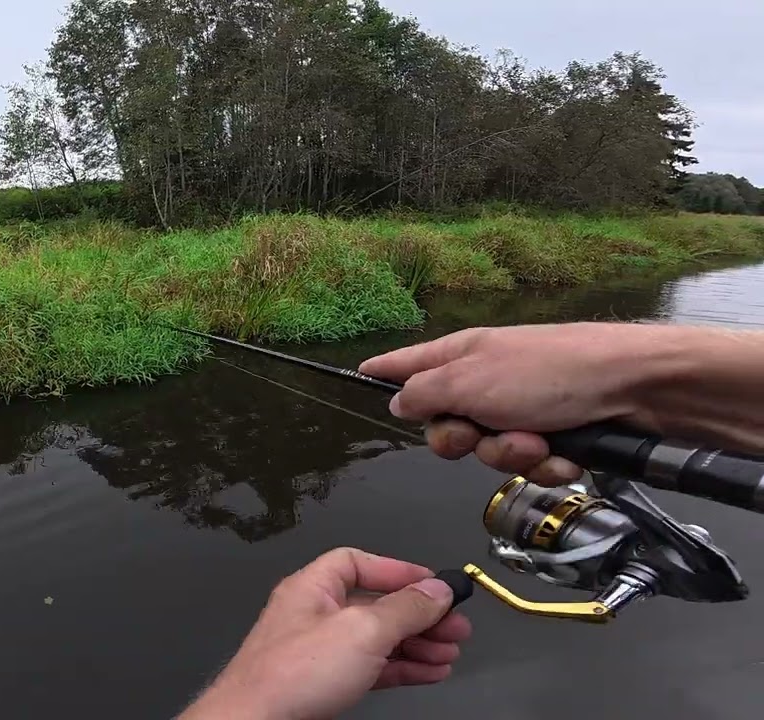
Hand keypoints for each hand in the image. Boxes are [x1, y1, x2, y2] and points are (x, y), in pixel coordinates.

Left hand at [177, 548, 471, 719]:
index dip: (399, 571)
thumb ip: (404, 608)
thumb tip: (436, 591)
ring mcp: (319, 651)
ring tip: (450, 653)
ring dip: (417, 644)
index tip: (434, 585)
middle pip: (375, 603)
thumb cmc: (292, 674)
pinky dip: (403, 668)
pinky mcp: (325, 683)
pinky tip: (429, 672)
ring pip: (377, 639)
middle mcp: (314, 614)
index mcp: (312, 588)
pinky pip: (372, 667)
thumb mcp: (362, 630)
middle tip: (455, 627)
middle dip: (419, 615)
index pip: (359, 563)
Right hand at [358, 323, 663, 485]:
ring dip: (512, 456)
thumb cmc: (548, 373)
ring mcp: (523, 409)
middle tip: (481, 431)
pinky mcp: (556, 434)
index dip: (383, 373)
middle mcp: (488, 381)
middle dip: (464, 441)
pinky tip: (565, 455)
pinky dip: (547, 466)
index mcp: (462, 356)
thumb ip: (424, 394)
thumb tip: (395, 402)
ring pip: (490, 453)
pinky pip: (531, 466)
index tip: (357, 377)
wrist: (635, 388)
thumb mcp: (471, 381)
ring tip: (540, 442)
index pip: (407, 364)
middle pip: (446, 425)